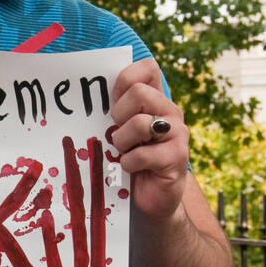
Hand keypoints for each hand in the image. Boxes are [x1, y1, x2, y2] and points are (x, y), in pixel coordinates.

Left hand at [110, 58, 188, 221]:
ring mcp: (177, 133)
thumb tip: (87, 95)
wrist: (151, 198)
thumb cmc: (130, 160)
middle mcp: (170, 112)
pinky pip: (142, 154)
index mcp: (156, 100)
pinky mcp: (177, 157)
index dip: (125, 80)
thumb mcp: (120, 130)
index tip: (113, 103)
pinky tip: (130, 169)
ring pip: (140, 123)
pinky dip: (128, 164)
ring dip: (121, 142)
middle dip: (119, 115)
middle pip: (139, 92)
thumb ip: (115, 111)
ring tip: (123, 152)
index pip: (148, 68)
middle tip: (117, 134)